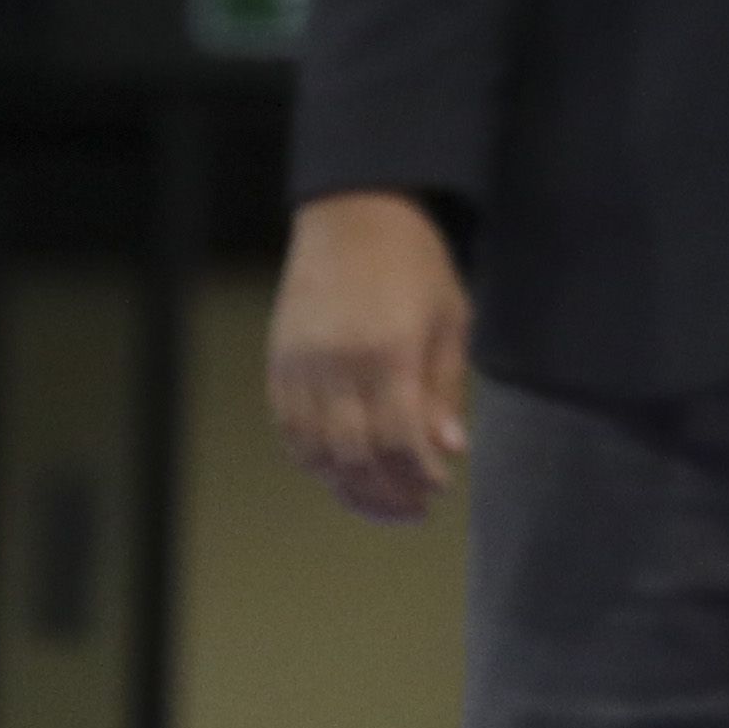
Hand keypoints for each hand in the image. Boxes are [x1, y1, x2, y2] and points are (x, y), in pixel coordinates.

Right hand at [268, 188, 473, 522]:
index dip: (418, 475)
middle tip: (412, 512)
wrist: (351, 215)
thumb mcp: (450, 321)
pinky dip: (312, 458)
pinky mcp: (279, 363)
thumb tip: (449, 450)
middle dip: (385, 494)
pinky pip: (289, 428)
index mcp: (387, 353)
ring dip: (347, 485)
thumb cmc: (414, 265)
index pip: (398, 440)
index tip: (438, 489)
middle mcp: (336, 364)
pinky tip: (339, 469)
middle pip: (354, 456)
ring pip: (315, 450)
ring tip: (376, 501)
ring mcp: (300, 366)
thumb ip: (444, 389)